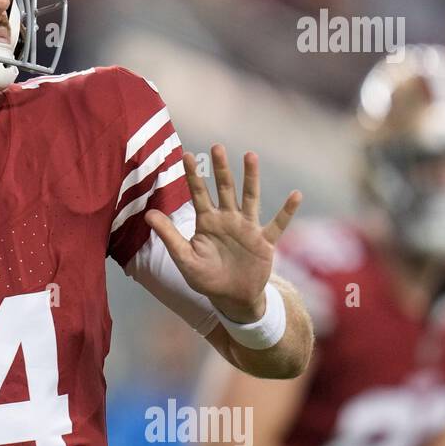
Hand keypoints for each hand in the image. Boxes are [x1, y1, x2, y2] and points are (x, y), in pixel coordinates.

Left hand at [144, 144, 301, 322]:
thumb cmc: (206, 278)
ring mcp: (247, 228)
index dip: (193, 175)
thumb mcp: (184, 258)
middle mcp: (228, 219)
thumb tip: (148, 214)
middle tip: (217, 147)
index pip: (198, 194)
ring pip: (249, 198)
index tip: (186, 155)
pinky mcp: (264, 242)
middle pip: (224, 188)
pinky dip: (287, 211)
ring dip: (251, 178)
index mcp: (207, 222)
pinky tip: (297, 195)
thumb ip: (169, 235)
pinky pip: (278, 224)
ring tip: (250, 156)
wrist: (231, 298)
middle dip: (221, 168)